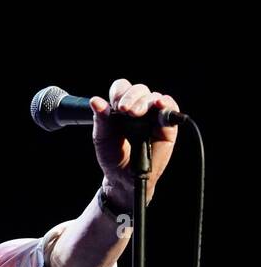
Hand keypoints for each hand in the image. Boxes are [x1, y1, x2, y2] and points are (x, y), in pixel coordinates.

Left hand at [90, 79, 179, 209]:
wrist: (122, 178)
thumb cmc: (113, 157)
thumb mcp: (102, 137)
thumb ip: (101, 119)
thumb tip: (96, 100)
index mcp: (122, 107)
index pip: (123, 88)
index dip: (120, 92)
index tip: (114, 105)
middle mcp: (140, 108)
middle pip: (140, 89)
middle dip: (132, 96)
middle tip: (124, 109)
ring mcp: (154, 116)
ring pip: (154, 97)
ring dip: (145, 101)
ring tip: (135, 113)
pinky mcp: (167, 126)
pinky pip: (171, 108)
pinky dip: (167, 103)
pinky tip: (159, 104)